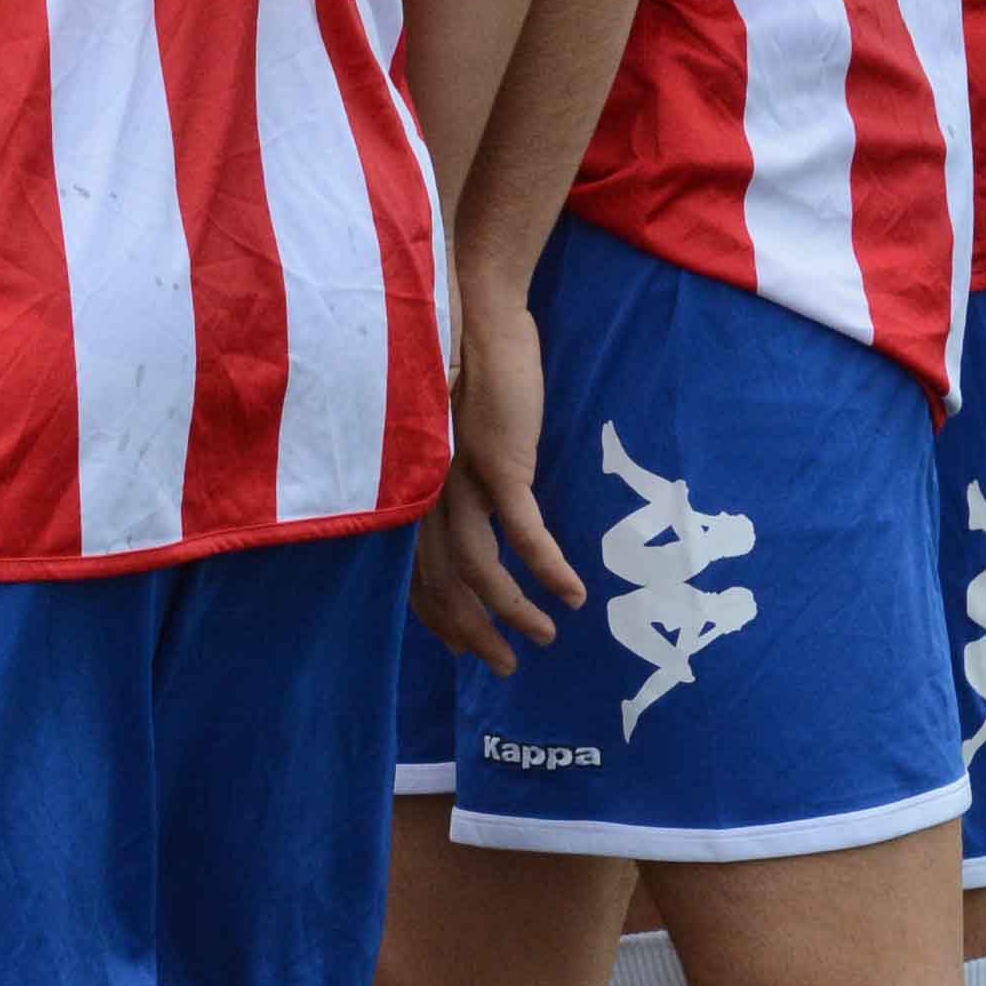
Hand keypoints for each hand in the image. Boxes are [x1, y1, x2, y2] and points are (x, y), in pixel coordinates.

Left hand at [411, 274, 576, 670]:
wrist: (479, 318)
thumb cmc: (469, 379)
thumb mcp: (455, 442)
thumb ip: (458, 486)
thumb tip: (482, 527)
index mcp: (413, 493)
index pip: (413, 577)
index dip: (440, 620)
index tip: (468, 648)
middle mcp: (426, 495)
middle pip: (443, 586)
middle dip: (475, 633)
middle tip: (505, 667)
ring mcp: (460, 482)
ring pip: (480, 570)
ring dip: (515, 612)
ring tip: (548, 635)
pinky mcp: (498, 464)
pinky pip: (525, 533)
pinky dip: (548, 569)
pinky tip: (572, 593)